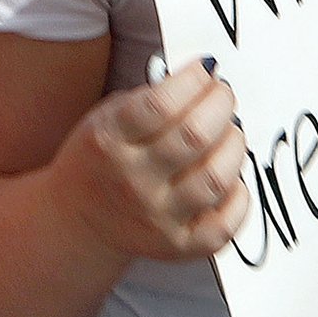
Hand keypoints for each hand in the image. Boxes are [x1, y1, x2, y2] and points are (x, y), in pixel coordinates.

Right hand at [49, 56, 249, 262]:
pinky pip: (223, 226)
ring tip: (230, 131)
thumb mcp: (108, 116)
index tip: (205, 69)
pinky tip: (231, 176)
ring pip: (214, 178)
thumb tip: (206, 77)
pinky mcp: (177, 246)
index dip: (193, 81)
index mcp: (110, 140)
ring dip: (234, 145)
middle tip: (224, 94)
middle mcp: (132, 181)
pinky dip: (238, 196)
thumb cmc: (103, 157)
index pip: (160, 105)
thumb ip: (151, 98)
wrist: (78, 217)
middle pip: (194, 137)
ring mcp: (156, 218)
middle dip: (220, 104)